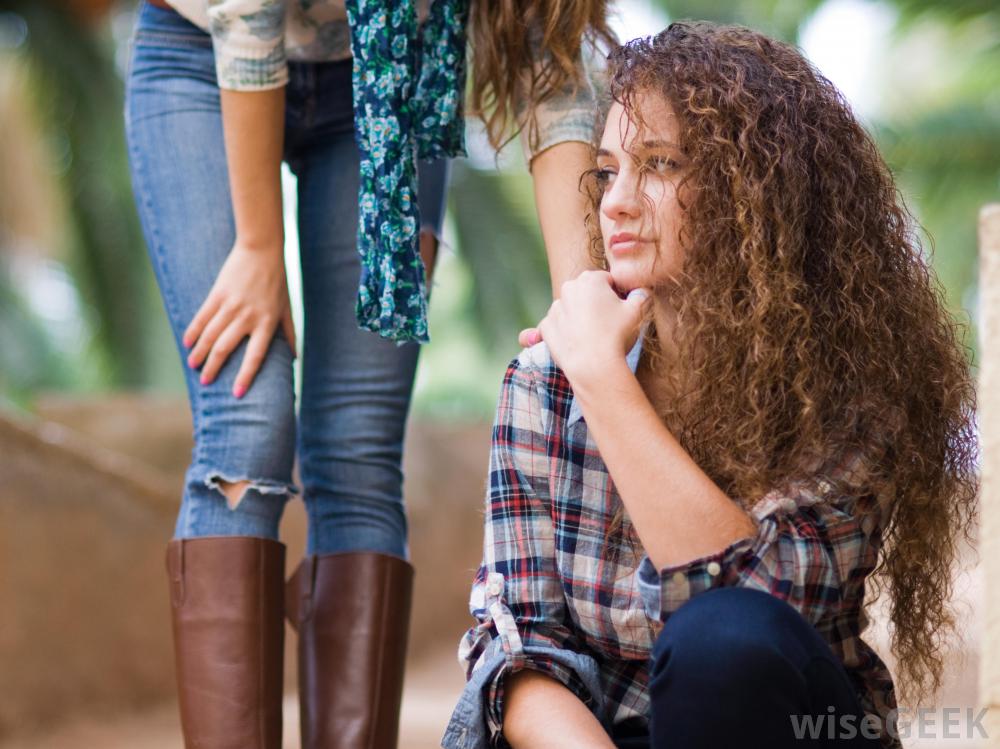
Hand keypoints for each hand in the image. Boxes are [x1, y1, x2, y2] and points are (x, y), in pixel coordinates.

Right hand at [183, 240, 295, 396]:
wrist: (261, 250)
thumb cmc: (277, 281)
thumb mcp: (286, 308)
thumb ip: (289, 333)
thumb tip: (295, 357)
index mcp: (266, 323)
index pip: (255, 356)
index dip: (246, 376)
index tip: (237, 393)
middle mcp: (247, 317)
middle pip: (225, 348)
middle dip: (213, 367)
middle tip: (205, 381)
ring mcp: (230, 305)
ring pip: (210, 335)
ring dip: (200, 353)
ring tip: (193, 365)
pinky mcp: (217, 294)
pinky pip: (201, 317)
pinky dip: (193, 332)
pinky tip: (187, 343)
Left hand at [522, 271, 650, 387]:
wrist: (594, 366)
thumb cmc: (617, 335)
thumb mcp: (638, 310)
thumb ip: (642, 294)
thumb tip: (641, 291)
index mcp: (590, 279)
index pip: (608, 281)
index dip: (618, 295)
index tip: (622, 311)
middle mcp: (568, 288)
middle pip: (587, 292)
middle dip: (597, 303)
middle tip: (609, 323)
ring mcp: (554, 308)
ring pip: (572, 308)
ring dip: (580, 316)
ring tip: (594, 335)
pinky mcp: (546, 327)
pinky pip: (557, 325)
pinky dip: (565, 331)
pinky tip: (577, 342)